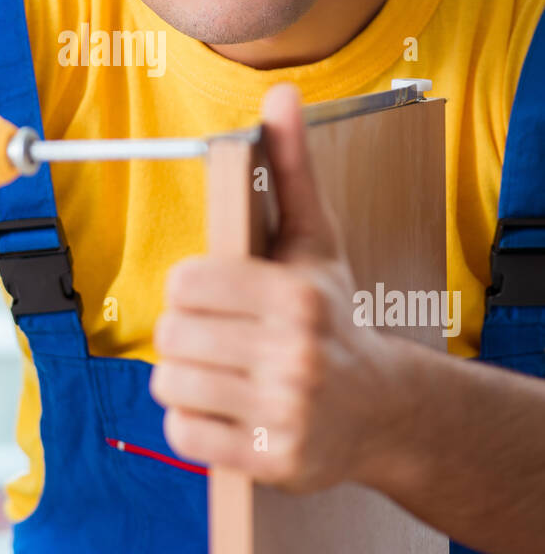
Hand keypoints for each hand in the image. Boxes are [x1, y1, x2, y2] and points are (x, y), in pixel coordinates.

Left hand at [150, 82, 396, 491]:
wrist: (382, 410)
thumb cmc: (331, 317)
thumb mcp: (313, 242)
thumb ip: (288, 168)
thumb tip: (280, 94)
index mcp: (295, 297)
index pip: (185, 284)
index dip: (190, 290)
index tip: (212, 296)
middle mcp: (294, 355)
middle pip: (172, 337)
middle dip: (184, 337)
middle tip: (214, 339)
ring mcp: (286, 412)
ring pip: (172, 385)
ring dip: (185, 379)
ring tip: (219, 373)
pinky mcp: (273, 459)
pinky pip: (185, 435)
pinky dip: (194, 424)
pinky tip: (225, 409)